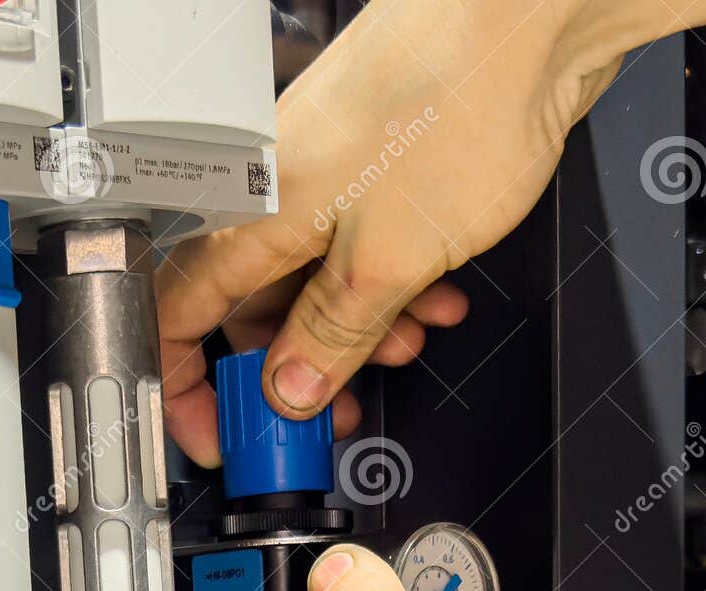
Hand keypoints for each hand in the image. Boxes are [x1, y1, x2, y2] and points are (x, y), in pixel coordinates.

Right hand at [157, 0, 626, 462]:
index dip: (190, 390)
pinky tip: (434, 295)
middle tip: (335, 408)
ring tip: (408, 343)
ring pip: (310, 282)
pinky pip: (356, 247)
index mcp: (246, 214)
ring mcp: (319, 176)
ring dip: (357, 331)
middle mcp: (269, 192)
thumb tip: (291, 390)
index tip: (226, 433)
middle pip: (248, 309)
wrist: (530, 18)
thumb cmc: (457, 100)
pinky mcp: (368, 165)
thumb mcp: (389, 261)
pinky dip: (390, 283)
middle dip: (297, 369)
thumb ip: (331, 336)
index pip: (175, 319)